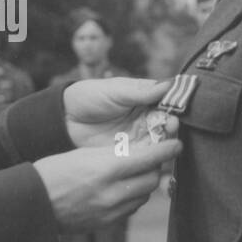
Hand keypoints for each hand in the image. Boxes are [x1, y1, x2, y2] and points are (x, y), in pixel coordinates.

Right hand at [34, 138, 181, 231]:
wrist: (33, 204)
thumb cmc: (54, 172)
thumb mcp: (85, 154)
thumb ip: (115, 154)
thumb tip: (141, 151)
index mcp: (107, 169)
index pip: (150, 158)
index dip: (167, 149)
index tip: (176, 143)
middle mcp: (113, 192)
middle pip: (152, 178)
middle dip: (156, 166)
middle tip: (154, 157)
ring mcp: (111, 211)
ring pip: (145, 195)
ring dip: (144, 182)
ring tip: (134, 173)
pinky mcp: (108, 224)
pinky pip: (132, 208)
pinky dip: (133, 197)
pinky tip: (121, 189)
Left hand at [63, 78, 178, 148]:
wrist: (64, 119)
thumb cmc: (89, 97)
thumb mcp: (115, 90)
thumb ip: (142, 91)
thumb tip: (170, 84)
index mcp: (145, 98)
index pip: (168, 103)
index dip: (175, 106)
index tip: (176, 110)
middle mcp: (146, 118)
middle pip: (167, 124)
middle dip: (171, 126)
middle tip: (171, 125)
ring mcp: (139, 137)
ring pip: (160, 142)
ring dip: (165, 142)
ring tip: (164, 140)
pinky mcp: (130, 154)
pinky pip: (146, 157)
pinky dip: (153, 157)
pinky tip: (156, 155)